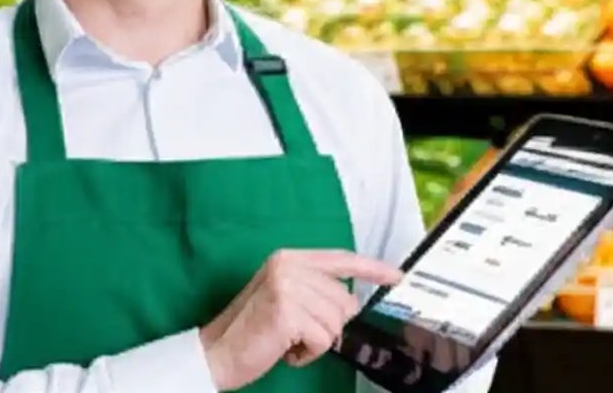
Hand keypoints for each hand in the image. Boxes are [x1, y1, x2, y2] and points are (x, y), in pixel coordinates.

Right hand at [198, 248, 401, 390]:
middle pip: (344, 299)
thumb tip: (352, 302)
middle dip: (329, 324)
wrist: (216, 352)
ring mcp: (287, 287)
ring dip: (317, 341)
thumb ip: (316, 290)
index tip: (396, 276)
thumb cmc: (251, 329)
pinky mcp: (287, 312)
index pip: (341, 259)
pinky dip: (308, 353)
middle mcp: (289, 266)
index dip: (372, 268)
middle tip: (298, 332)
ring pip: (336, 322)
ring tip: (288, 340)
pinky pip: (323, 338)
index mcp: (289, 258)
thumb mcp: (285, 297)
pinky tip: (286, 350)